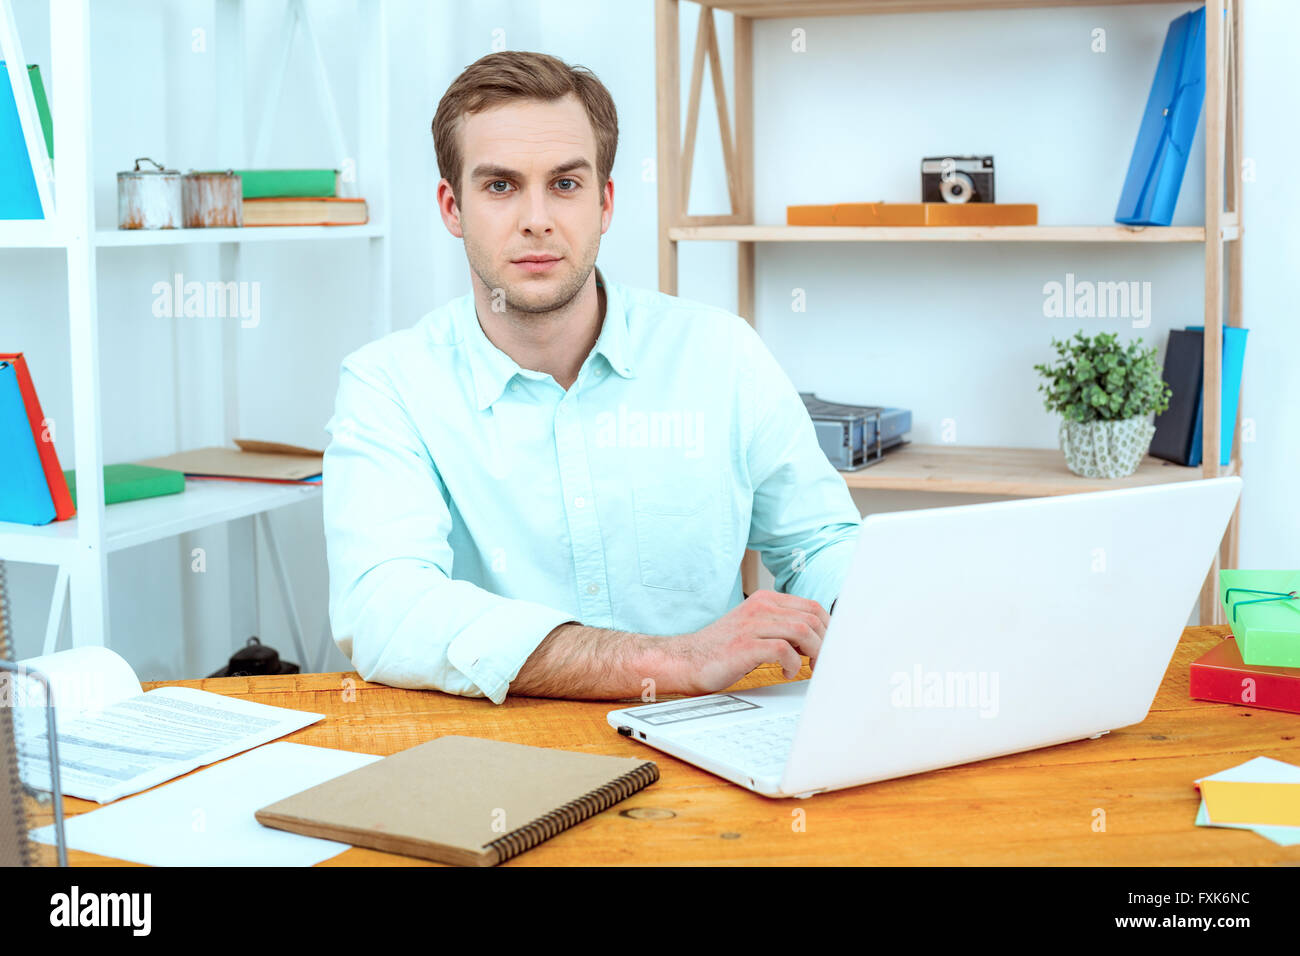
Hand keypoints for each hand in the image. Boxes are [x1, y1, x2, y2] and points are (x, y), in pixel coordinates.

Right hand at [666, 589, 829, 695]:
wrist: (687, 660)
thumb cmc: (723, 649)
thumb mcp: (756, 629)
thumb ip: (782, 628)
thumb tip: (817, 640)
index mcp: (765, 600)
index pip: (812, 606)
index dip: (828, 629)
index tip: (829, 648)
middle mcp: (760, 607)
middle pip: (812, 618)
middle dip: (825, 644)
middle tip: (820, 663)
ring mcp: (752, 624)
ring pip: (802, 631)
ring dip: (813, 653)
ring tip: (807, 668)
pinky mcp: (745, 645)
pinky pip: (783, 650)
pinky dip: (792, 664)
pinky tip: (785, 672)